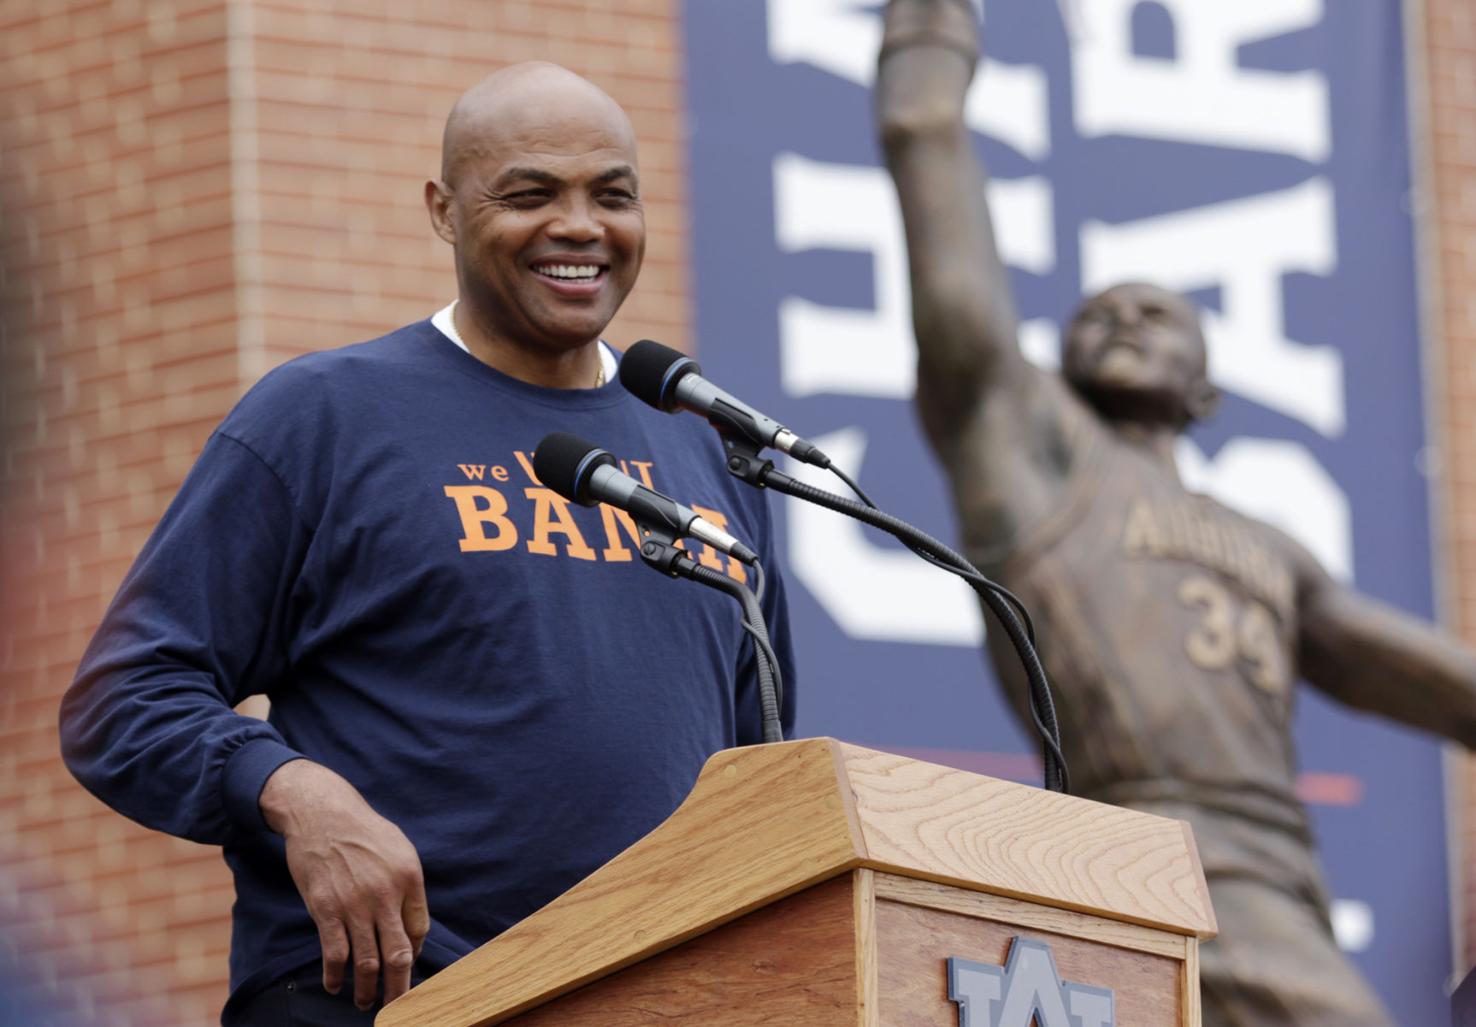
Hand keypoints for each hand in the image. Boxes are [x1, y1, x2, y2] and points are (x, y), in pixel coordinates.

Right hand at [260, 759, 429, 1009]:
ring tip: (365, 1003)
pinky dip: (335, 975)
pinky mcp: (325, 908)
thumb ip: (407, 886)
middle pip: (398, 953)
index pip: (419, 930)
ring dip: (367, 988)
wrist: (322, 814)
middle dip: (399, 987)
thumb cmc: (363, 832)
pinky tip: (335, 986)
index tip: (406, 968)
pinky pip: (335, 952)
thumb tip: (411, 927)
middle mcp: (386, 893)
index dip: (413, 954)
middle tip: (397, 1006)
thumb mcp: (398, 849)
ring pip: (366, 960)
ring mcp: (355, 903)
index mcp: (409, 877)